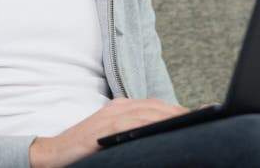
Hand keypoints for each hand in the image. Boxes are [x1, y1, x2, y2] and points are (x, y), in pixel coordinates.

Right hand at [28, 98, 187, 167]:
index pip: (156, 107)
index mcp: (122, 108)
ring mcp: (111, 114)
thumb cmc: (86, 150)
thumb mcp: (114, 139)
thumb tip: (163, 140)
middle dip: (180, 112)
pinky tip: (163, 127)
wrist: (55, 153)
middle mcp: (118, 106)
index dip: (178, 109)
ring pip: (148, 112)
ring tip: (191, 123)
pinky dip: (149, 123)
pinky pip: (132, 122)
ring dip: (170, 116)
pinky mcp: (105, 125)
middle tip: (204, 119)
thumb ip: (135, 134)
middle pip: (156, 107)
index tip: (202, 114)